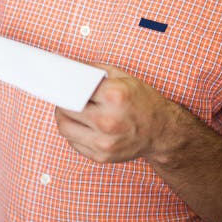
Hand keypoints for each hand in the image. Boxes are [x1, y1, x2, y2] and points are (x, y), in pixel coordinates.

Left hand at [54, 64, 171, 163]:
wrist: (162, 132)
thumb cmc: (142, 101)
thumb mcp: (122, 76)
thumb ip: (93, 70)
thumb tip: (67, 64)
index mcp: (114, 96)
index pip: (74, 88)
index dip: (65, 84)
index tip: (59, 82)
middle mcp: (108, 121)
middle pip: (65, 108)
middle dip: (64, 100)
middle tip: (68, 95)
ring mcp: (104, 142)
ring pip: (64, 127)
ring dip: (64, 116)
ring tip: (74, 110)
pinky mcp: (101, 156)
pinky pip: (73, 142)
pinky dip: (74, 132)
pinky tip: (84, 124)